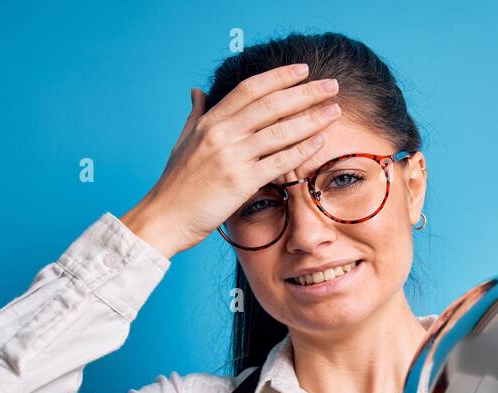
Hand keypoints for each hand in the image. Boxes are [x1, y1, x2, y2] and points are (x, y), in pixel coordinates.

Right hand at [120, 63, 343, 257]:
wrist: (164, 218)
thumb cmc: (175, 185)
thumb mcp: (183, 142)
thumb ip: (195, 114)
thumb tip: (197, 91)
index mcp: (209, 122)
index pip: (250, 89)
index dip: (279, 77)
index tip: (303, 70)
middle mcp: (221, 134)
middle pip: (271, 105)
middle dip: (305, 93)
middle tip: (331, 86)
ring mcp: (231, 157)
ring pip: (279, 131)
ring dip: (311, 118)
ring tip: (334, 111)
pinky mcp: (240, 182)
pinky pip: (278, 162)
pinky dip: (301, 150)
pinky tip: (319, 141)